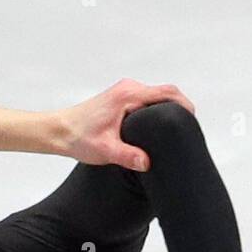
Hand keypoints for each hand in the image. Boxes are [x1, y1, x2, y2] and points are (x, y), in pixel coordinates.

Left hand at [56, 79, 194, 169]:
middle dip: (180, 109)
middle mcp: (128, 89)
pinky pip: (147, 101)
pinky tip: (159, 130)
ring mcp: (125, 92)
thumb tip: (147, 163)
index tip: (193, 121)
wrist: (58, 131)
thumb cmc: (77, 137)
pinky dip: (157, 111)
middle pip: (166, 93)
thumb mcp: (105, 150)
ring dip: (168, 110)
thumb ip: (127, 156)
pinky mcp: (121, 99)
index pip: (168, 92)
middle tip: (188, 130)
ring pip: (156, 97)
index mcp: (128, 95)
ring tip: (176, 131)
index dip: (185, 105)